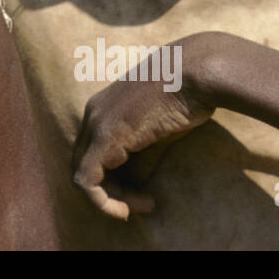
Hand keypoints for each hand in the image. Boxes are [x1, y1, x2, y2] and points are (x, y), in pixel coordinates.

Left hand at [71, 38, 215, 219]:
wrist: (195, 72)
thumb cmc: (184, 96)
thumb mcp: (158, 132)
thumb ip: (142, 157)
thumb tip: (137, 183)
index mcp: (101, 110)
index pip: (92, 155)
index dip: (111, 182)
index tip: (142, 196)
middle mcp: (92, 116)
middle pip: (84, 166)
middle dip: (110, 193)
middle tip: (143, 205)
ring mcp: (96, 124)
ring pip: (83, 177)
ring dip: (110, 201)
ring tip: (144, 206)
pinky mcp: (106, 136)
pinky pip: (87, 180)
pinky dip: (103, 201)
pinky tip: (132, 207)